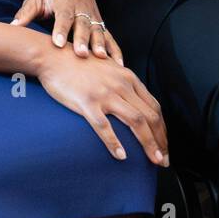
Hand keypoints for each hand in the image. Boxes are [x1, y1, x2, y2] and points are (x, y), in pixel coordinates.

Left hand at [11, 0, 120, 61]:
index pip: (63, 16)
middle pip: (83, 25)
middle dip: (83, 40)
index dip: (61, 30)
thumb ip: (26, 13)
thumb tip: (12, 27)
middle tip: (81, 54)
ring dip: (100, 45)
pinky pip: (109, 36)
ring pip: (98, 31)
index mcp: (64, 2)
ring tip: (101, 59)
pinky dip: (115, 49)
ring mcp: (93, 16)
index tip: (58, 43)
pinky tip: (119, 64)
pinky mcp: (100, 23)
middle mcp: (81, 9)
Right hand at [36, 44, 168, 163]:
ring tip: (154, 160)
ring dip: (148, 144)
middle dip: (161, 141)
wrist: (54, 56)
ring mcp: (105, 94)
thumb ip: (123, 81)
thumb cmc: (79, 64)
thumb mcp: (108, 68)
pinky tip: (121, 156)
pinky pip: (104, 126)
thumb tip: (133, 99)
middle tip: (164, 160)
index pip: (154, 107)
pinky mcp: (87, 102)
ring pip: (135, 121)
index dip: (163, 129)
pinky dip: (115, 143)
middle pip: (150, 116)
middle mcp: (121, 85)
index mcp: (128, 78)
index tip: (164, 146)